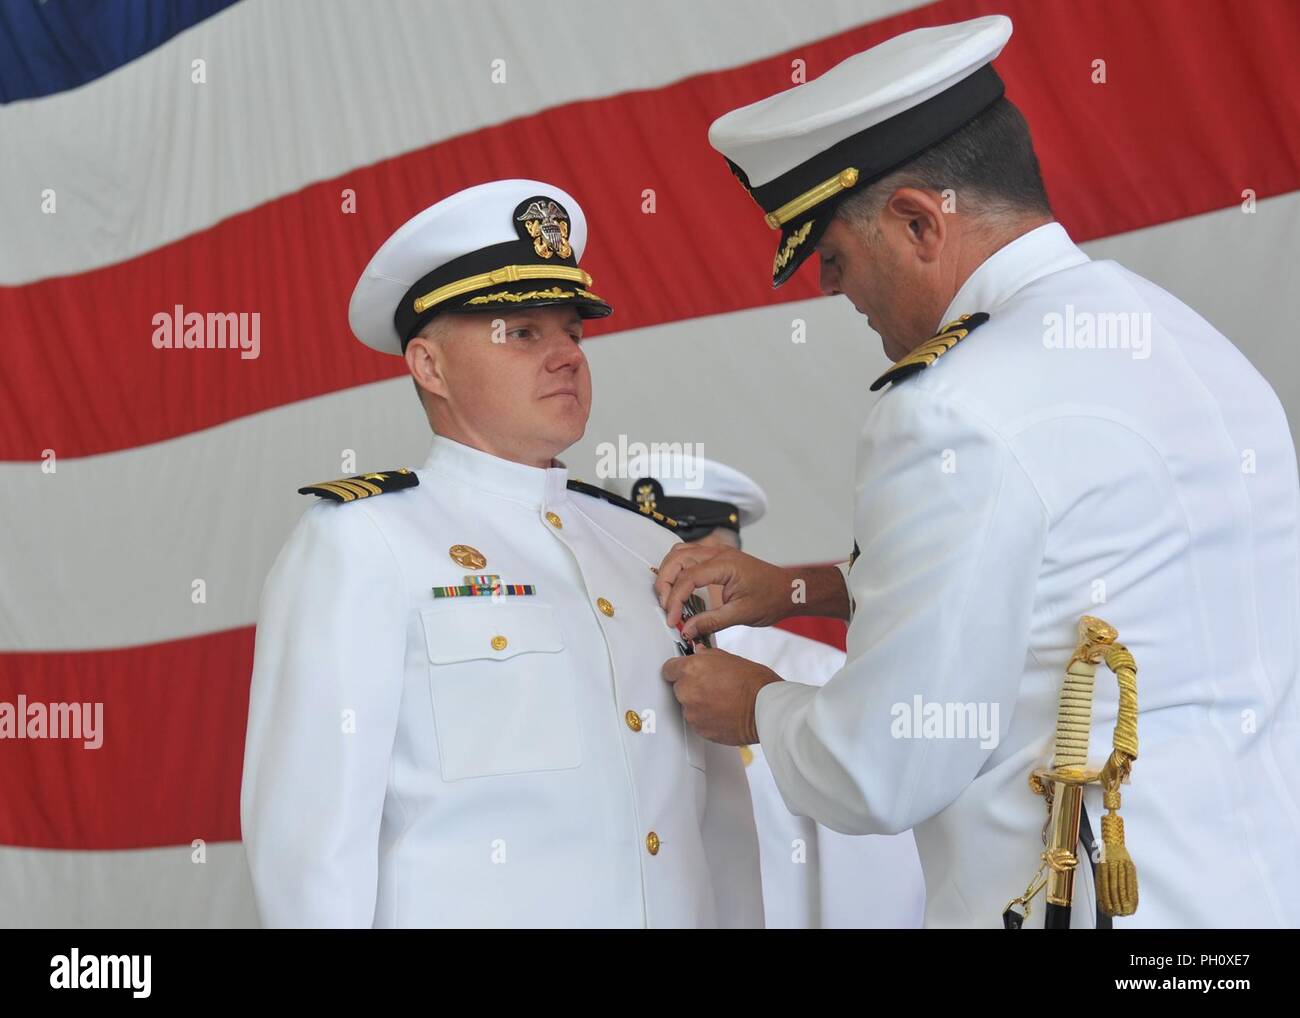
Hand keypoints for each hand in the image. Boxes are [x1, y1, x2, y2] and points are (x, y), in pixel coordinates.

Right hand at [654, 543, 792, 639]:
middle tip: (665, 607)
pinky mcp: (716, 557)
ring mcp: (716, 552)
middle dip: (665, 582)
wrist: (788, 590)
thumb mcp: (741, 614)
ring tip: (667, 597)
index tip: (672, 619)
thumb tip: (686, 630)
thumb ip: (711, 621)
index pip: (688, 577)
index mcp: (725, 564)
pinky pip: (688, 555)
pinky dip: (677, 569)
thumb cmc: (770, 598)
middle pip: (677, 559)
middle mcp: (718, 553)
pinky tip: (677, 586)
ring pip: (679, 553)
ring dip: (668, 573)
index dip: (675, 599)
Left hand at [661, 646, 781, 744]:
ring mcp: (692, 713)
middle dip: (691, 687)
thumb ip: (707, 656)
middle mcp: (688, 691)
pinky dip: (706, 718)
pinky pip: (697, 722)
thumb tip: (699, 654)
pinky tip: (722, 712)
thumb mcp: (729, 658)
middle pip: (678, 688)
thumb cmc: (753, 683)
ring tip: (720, 701)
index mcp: (691, 669)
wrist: (765, 709)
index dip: (677, 670)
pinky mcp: (700, 730)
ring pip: (688, 706)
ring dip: (698, 704)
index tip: (682, 672)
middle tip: (711, 686)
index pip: (668, 669)